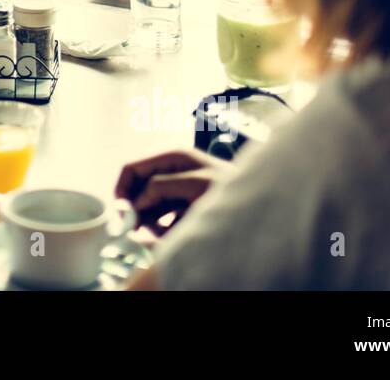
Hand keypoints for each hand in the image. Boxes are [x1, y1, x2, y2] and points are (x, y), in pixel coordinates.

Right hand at [114, 149, 233, 235]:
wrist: (265, 203)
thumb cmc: (230, 189)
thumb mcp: (193, 184)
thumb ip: (161, 188)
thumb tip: (136, 203)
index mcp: (173, 157)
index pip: (132, 170)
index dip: (124, 192)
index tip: (124, 217)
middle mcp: (174, 168)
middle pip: (138, 186)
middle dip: (135, 208)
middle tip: (136, 229)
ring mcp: (180, 186)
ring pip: (149, 204)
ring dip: (149, 219)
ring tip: (160, 232)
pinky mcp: (186, 204)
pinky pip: (162, 214)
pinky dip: (162, 225)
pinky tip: (171, 232)